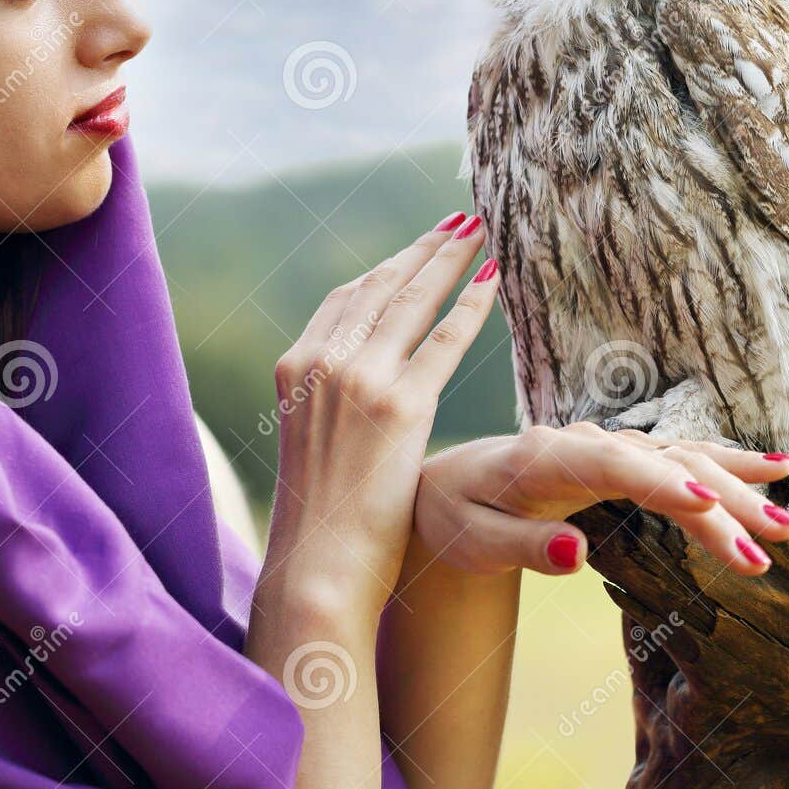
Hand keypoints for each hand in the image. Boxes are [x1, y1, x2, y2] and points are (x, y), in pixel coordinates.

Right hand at [260, 212, 497, 616]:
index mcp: (294, 368)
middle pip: (381, 285)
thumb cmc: (319, 521)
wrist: (316, 564)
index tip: (417, 249)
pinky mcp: (399, 406)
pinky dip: (471, 305)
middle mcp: (322, 363)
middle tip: (460, 224)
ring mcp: (359, 380)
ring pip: (413, 300)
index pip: (346, 299)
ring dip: (450, 261)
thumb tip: (364, 400)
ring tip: (481, 235)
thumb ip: (334, 406)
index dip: (387, 267)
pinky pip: (444, 340)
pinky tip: (493, 283)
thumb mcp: (311, 444)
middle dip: (423, 250)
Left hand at [414, 423, 788, 576]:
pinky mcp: (618, 458)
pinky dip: (725, 463)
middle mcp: (579, 442)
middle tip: (771, 546)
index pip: (610, 465)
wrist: (439, 486)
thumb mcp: (470, 541)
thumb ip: (519, 547)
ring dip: (734, 486)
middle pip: (659, 463)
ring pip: (678, 457)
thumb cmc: (451, 517)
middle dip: (718, 501)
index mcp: (540, 458)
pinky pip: (677, 456)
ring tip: (786, 523)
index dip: (660, 482)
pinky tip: (773, 470)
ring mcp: (604, 447)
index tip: (706, 505)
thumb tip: (576, 554)